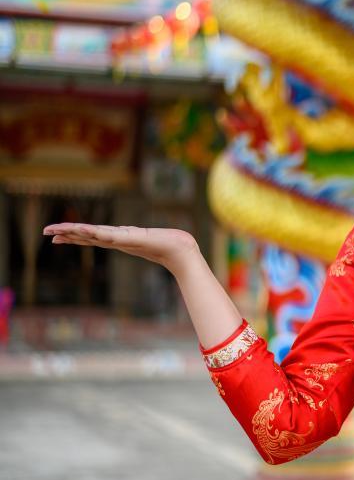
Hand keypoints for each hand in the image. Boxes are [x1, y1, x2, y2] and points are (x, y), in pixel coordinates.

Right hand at [42, 223, 200, 273]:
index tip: (56, 235)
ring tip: (56, 232)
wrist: (180, 250)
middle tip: (46, 233)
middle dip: (66, 234)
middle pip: (86, 236)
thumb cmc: (167, 244)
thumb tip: (140, 237)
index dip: (73, 235)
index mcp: (118, 238)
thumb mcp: (148, 239)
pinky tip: (82, 229)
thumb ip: (141, 238)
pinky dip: (94, 233)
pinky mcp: (129, 239)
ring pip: (92, 235)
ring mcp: (122, 240)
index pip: (90, 236)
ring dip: (74, 233)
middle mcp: (117, 240)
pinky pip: (108, 235)